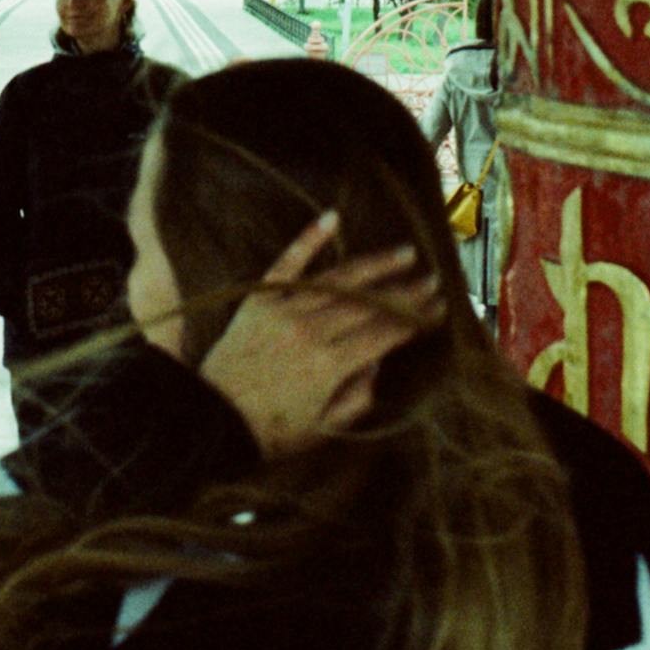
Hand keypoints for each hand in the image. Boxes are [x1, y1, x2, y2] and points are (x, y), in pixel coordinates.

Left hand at [197, 213, 443, 460]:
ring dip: (374, 265)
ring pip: (338, 280)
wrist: (211, 418)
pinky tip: (332, 218)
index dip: (414, 320)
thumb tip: (379, 364)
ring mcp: (283, 309)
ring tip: (404, 253)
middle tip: (433, 280)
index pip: (383, 333)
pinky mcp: (259, 299)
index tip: (438, 309)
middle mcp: (310, 330)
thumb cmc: (270, 431)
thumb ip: (357, 397)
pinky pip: (288, 263)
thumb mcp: (322, 428)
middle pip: (367, 304)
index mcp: (328, 365)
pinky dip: (309, 238)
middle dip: (404, 292)